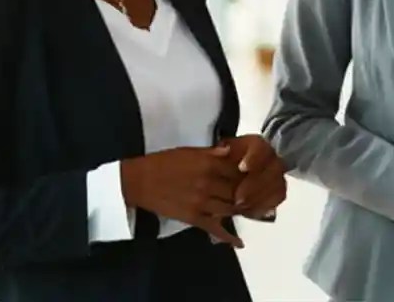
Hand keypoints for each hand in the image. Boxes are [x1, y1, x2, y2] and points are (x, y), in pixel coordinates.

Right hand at [119, 145, 243, 246]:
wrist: (139, 181)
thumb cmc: (162, 163)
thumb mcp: (187, 151)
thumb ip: (211, 153)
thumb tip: (230, 151)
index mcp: (208, 163)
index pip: (238, 170)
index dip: (248, 174)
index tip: (253, 177)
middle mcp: (209, 182)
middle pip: (238, 190)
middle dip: (247, 193)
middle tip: (253, 196)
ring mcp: (202, 201)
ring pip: (231, 208)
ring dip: (240, 211)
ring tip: (247, 212)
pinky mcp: (193, 217)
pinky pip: (214, 228)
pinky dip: (228, 237)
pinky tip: (239, 243)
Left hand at [221, 135, 286, 221]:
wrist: (230, 171)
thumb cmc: (224, 162)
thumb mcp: (217, 154)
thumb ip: (218, 152)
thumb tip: (223, 151)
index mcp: (256, 145)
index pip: (262, 147)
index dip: (254, 158)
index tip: (242, 168)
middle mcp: (271, 158)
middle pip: (273, 168)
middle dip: (255, 185)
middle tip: (237, 198)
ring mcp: (277, 174)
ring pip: (278, 185)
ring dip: (259, 198)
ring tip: (240, 207)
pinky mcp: (278, 189)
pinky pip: (278, 198)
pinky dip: (264, 206)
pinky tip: (248, 211)